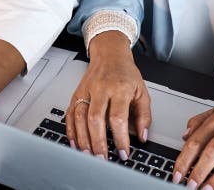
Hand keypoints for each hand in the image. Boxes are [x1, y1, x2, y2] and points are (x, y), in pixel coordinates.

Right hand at [65, 31, 150, 159]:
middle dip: (98, 142)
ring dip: (83, 139)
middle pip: (95, 119)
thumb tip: (142, 137)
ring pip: (80, 117)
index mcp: (120, 88)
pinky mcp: (77, 93)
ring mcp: (86, 91)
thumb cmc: (126, 73)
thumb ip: (144, 115)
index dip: (120, 138)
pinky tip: (75, 143)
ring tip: (88, 155)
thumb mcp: (142, 91)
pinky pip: (70, 113)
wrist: (109, 53)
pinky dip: (71, 130)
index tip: (123, 153)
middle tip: (102, 159)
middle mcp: (101, 89)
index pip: (118, 118)